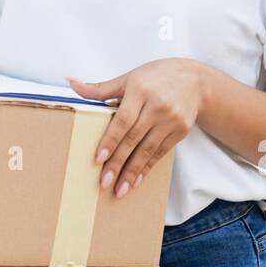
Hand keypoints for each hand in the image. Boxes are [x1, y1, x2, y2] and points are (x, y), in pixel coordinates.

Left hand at [66, 58, 204, 198]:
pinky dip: (147, 168)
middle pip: (134, 138)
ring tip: (119, 189)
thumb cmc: (155, 77)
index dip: (110, 140)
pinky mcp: (181, 130)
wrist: (194, 80)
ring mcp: (171, 119)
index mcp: (140, 90)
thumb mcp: (128, 78)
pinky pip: (161, 153)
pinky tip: (136, 180)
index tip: (98, 159)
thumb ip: (100, 88)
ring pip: (148, 149)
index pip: (123, 120)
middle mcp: (157, 105)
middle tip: (104, 182)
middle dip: (118, 162)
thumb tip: (71, 83)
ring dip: (133, 171)